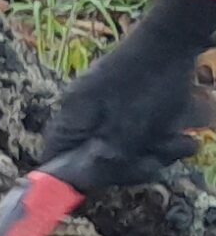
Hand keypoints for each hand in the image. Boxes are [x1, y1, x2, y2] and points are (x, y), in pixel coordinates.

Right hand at [45, 0, 215, 189]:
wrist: (173, 43)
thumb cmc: (146, 88)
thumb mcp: (128, 132)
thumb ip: (103, 161)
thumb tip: (75, 185)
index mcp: (72, 117)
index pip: (53, 157)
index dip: (69, 179)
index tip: (96, 191)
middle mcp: (85, 114)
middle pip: (96, 159)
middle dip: (131, 165)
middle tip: (153, 160)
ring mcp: (109, 108)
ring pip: (126, 149)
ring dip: (156, 153)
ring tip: (177, 140)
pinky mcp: (132, 105)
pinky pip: (142, 136)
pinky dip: (164, 140)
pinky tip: (182, 134)